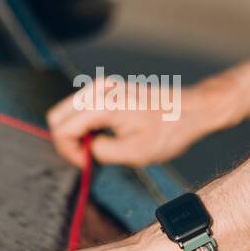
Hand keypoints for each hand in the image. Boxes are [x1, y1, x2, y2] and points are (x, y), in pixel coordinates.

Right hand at [45, 76, 237, 166]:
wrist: (191, 109)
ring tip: (100, 147)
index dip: (69, 152)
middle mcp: (98, 89)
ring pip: (67, 112)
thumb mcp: (135, 153)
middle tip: (90, 157)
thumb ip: (101, 152)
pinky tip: (105, 135)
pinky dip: (85, 124)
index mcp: (103, 104)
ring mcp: (102, 85)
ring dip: (76, 132)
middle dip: (68, 141)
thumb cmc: (168, 131)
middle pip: (58, 117)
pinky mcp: (107, 88)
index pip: (62, 129)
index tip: (88, 164)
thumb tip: (83, 150)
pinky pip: (81, 108)